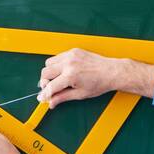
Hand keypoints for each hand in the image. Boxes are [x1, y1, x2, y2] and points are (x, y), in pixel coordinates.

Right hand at [38, 50, 153, 107]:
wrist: (111, 71)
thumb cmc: (99, 83)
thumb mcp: (80, 94)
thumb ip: (63, 98)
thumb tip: (51, 103)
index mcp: (71, 76)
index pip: (50, 86)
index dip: (45, 94)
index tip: (42, 98)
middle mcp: (69, 64)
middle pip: (45, 72)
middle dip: (45, 82)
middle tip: (49, 89)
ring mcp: (70, 55)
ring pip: (49, 63)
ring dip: (49, 72)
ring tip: (57, 80)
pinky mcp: (73, 51)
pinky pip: (58, 57)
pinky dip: (57, 65)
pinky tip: (63, 71)